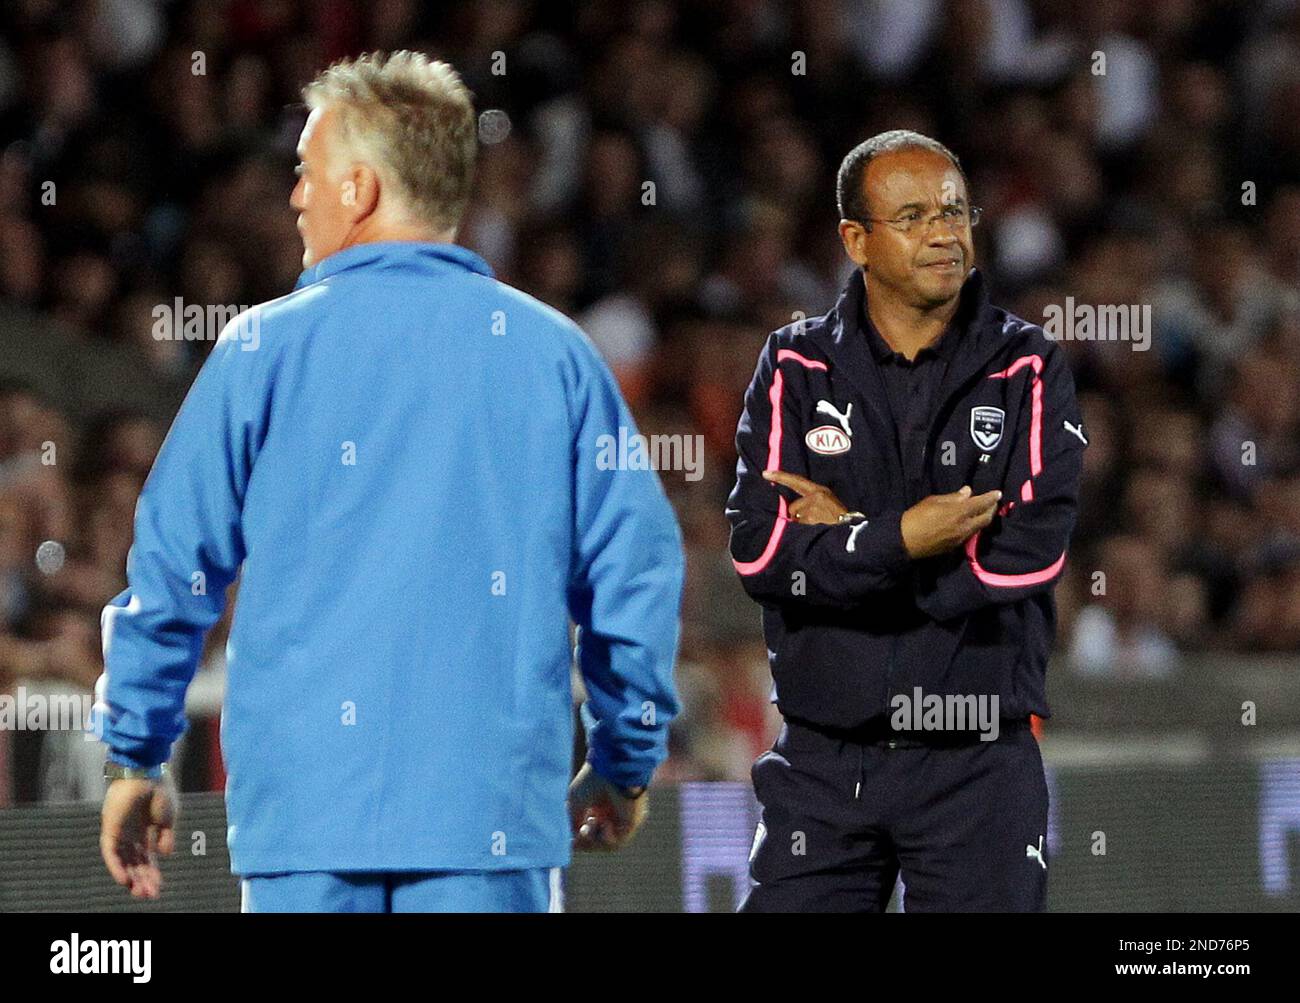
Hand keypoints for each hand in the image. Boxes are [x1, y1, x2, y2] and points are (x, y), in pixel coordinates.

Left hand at [100, 776, 176, 898]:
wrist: (147, 772)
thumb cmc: (160, 790)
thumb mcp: (169, 817)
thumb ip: (166, 836)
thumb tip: (164, 854)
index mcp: (147, 831)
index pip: (147, 858)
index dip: (153, 874)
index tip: (158, 889)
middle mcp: (132, 835)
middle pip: (135, 863)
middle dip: (143, 880)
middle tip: (150, 895)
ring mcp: (120, 833)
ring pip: (124, 862)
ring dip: (131, 878)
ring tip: (140, 892)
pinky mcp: (110, 829)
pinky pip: (111, 853)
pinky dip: (116, 867)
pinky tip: (124, 880)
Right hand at [568, 763, 647, 851]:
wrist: (611, 768)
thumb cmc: (593, 780)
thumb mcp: (576, 802)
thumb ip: (573, 823)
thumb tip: (574, 841)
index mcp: (599, 807)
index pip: (589, 831)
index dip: (578, 839)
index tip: (570, 841)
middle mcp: (611, 814)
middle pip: (597, 841)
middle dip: (585, 842)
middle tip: (578, 836)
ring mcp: (622, 819)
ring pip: (607, 845)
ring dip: (593, 841)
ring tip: (588, 826)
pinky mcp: (632, 823)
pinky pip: (618, 842)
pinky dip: (606, 838)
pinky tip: (603, 823)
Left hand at [762, 470, 848, 524]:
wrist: (850, 528)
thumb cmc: (838, 518)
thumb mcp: (827, 503)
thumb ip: (810, 501)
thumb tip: (792, 510)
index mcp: (819, 490)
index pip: (796, 480)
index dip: (780, 476)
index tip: (766, 473)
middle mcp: (815, 495)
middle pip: (793, 507)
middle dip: (798, 517)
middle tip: (813, 522)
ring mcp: (813, 506)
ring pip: (795, 517)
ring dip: (802, 524)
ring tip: (817, 526)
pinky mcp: (811, 516)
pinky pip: (800, 525)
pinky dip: (805, 530)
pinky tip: (816, 529)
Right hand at [901, 485, 1000, 558]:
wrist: (906, 540)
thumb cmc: (917, 516)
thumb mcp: (934, 501)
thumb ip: (953, 497)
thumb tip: (967, 492)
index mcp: (959, 512)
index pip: (982, 504)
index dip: (991, 497)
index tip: (998, 493)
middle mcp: (965, 527)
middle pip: (986, 518)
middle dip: (992, 509)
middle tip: (992, 502)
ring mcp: (961, 538)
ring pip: (979, 528)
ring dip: (983, 519)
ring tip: (983, 511)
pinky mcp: (956, 546)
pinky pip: (970, 534)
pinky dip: (974, 526)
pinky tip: (969, 522)